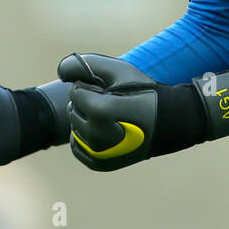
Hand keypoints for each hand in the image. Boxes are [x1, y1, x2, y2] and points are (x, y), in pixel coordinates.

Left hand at [57, 53, 228, 171]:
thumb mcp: (119, 70)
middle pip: (73, 110)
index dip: (92, 86)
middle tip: (112, 103)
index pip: (76, 92)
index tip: (111, 90)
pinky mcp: (98, 163)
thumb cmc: (144, 93)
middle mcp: (96, 136)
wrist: (168, 123)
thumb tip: (60, 72)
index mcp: (100, 112)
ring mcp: (97, 153)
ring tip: (112, 117)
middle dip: (87, 102)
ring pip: (75, 126)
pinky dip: (84, 136)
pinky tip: (102, 129)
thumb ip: (86, 64)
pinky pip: (77, 146)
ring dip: (87, 118)